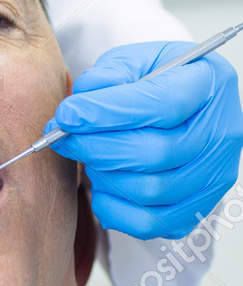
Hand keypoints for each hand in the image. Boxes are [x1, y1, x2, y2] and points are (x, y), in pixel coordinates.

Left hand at [48, 40, 242, 239]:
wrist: (178, 105)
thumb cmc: (153, 79)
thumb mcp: (131, 60)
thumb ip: (105, 78)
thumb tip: (74, 113)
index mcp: (208, 84)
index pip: (162, 105)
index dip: (107, 113)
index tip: (68, 115)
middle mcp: (220, 134)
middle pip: (156, 154)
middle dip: (97, 147)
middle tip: (64, 137)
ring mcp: (213, 176)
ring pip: (150, 191)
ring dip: (104, 175)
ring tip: (89, 156)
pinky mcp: (195, 208)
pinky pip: (149, 224)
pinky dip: (113, 208)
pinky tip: (102, 183)